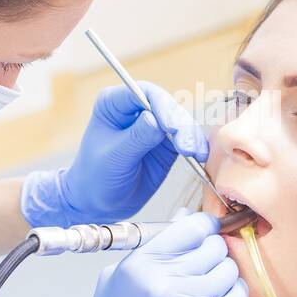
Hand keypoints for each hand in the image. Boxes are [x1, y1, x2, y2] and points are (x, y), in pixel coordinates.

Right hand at [0, 211, 246, 296]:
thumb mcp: (119, 277)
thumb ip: (154, 246)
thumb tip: (187, 216)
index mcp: (142, 263)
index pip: (193, 226)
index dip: (205, 227)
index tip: (206, 233)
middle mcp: (164, 281)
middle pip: (215, 248)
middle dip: (214, 252)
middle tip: (207, 263)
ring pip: (229, 272)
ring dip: (224, 275)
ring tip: (212, 285)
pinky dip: (233, 296)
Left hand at [20, 82, 205, 227]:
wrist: (99, 203)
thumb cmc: (96, 177)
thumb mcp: (114, 158)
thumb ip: (136, 138)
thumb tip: (156, 120)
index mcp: (114, 104)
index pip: (143, 93)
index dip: (161, 106)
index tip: (170, 127)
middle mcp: (136, 110)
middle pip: (167, 106)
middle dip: (181, 124)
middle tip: (188, 146)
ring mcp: (154, 125)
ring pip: (181, 122)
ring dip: (191, 136)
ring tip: (196, 154)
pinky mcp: (167, 143)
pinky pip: (186, 139)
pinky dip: (195, 146)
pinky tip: (200, 156)